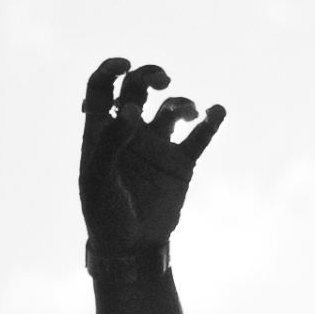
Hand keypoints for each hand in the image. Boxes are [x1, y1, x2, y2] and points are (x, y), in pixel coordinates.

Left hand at [80, 56, 223, 251]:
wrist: (130, 249)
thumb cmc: (105, 214)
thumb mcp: (99, 179)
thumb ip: (112, 141)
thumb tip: (130, 108)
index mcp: (102, 132)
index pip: (101, 88)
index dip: (110, 69)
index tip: (124, 65)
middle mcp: (129, 132)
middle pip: (138, 87)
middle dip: (150, 75)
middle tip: (161, 81)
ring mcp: (156, 145)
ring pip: (171, 107)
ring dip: (181, 102)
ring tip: (187, 114)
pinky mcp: (181, 162)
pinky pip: (200, 134)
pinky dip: (211, 120)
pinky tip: (215, 112)